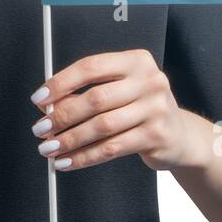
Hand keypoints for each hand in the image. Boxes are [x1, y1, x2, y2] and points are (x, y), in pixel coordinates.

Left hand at [29, 48, 188, 171]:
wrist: (180, 135)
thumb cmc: (142, 108)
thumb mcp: (120, 90)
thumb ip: (88, 92)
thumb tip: (48, 106)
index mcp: (136, 61)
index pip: (91, 67)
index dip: (61, 83)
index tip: (40, 98)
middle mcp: (149, 81)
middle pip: (95, 98)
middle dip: (62, 116)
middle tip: (41, 128)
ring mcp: (155, 109)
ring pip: (101, 127)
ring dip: (69, 140)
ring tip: (49, 148)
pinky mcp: (156, 136)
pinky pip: (111, 148)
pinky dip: (84, 157)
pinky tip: (68, 161)